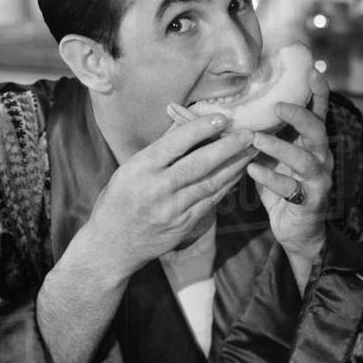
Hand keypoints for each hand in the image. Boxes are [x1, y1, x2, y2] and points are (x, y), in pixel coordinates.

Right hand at [87, 114, 255, 276]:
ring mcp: (173, 209)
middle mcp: (158, 188)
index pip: (176, 143)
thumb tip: (184, 121)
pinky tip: (238, 173)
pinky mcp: (184, 224)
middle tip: (248, 133)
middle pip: (200, 163)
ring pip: (210, 183)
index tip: (222, 118)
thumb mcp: (130, 169)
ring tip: (251, 150)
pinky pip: (210, 201)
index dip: (201, 129)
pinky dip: (226, 185)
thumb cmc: (118, 200)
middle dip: (228, 147)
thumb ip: (159, 148)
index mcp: (141, 168)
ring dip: (234, 165)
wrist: (112, 245)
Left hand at [245, 67, 331, 261]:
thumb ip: (262, 136)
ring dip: (279, 147)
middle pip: (317, 130)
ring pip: (305, 159)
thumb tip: (230, 112)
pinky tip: (252, 171)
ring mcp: (318, 179)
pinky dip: (271, 179)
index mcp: (311, 142)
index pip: (318, 111)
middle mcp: (320, 156)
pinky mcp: (310, 201)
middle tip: (277, 106)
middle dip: (299, 116)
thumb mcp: (271, 158)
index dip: (318, 91)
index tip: (312, 69)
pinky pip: (291, 188)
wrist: (297, 230)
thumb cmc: (282, 186)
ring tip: (255, 140)